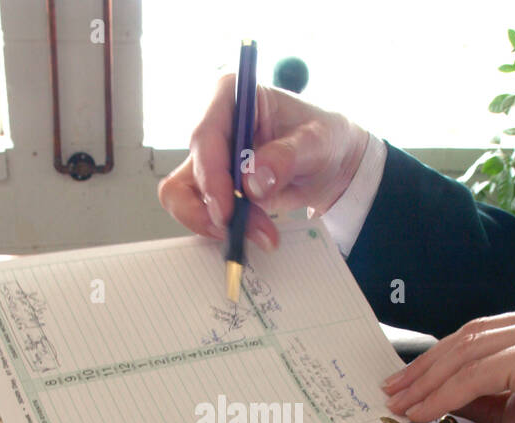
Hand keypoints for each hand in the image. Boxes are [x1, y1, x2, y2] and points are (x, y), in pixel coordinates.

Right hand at [157, 74, 368, 248]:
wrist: (330, 163)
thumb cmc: (323, 138)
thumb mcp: (317, 142)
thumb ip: (286, 157)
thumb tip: (252, 182)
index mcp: (231, 96)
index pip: (206, 137)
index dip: (210, 177)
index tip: (228, 210)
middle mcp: (213, 127)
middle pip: (186, 173)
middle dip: (213, 210)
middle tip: (243, 232)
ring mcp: (210, 160)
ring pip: (183, 199)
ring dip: (215, 224)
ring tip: (260, 233)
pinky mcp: (214, 188)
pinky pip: (201, 214)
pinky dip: (224, 229)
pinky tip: (255, 232)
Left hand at [383, 300, 514, 422]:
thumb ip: (483, 394)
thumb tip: (433, 391)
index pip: (488, 333)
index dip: (443, 357)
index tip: (409, 381)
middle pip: (476, 336)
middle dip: (428, 366)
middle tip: (394, 390)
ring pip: (472, 351)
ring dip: (430, 382)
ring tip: (402, 405)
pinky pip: (479, 373)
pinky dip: (445, 394)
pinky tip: (424, 412)